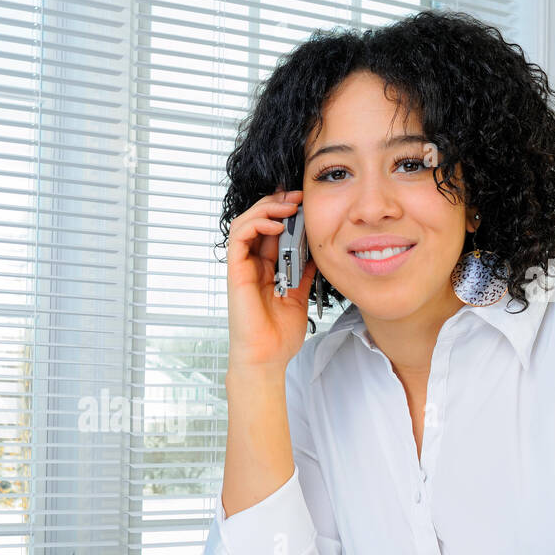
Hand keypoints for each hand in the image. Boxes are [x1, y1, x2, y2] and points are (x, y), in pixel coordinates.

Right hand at [225, 188, 316, 371]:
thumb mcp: (300, 296)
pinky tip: (276, 224)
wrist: (267, 357)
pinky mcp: (235, 272)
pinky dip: (256, 223)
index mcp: (266, 269)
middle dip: (278, 202)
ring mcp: (242, 267)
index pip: (272, 230)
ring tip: (288, 205)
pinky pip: (239, 237)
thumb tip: (318, 250)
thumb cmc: (278, 336)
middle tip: (298, 196)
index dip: (285, 211)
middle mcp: (252, 265)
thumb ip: (305, 272)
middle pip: (258, 220)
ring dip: (267, 208)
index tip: (305, 203)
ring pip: (245, 222)